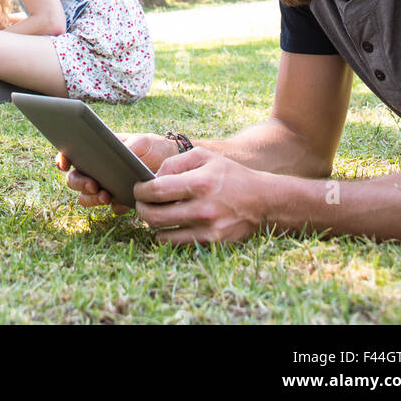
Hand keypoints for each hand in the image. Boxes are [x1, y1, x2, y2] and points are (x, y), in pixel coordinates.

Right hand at [57, 134, 179, 213]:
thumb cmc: (153, 147)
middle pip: (74, 179)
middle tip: (92, 184)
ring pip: (86, 198)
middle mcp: (97, 170)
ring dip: (90, 198)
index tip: (64, 163)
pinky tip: (119, 201)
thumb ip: (130, 145)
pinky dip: (113, 205)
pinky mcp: (120, 202)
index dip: (62, 159)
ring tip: (105, 195)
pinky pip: (111, 208)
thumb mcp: (143, 140)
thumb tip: (118, 152)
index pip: (72, 155)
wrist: (172, 164)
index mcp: (96, 151)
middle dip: (79, 183)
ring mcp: (106, 187)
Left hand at [133, 147, 267, 244]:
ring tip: (156, 212)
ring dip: (152, 223)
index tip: (138, 188)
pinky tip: (171, 224)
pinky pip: (176, 244)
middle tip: (142, 202)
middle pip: (154, 215)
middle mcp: (203, 208)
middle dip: (141, 208)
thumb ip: (175, 162)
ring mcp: (207, 229)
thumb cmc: (228, 175)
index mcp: (200, 183)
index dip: (140, 190)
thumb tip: (152, 177)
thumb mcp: (204, 156)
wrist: (262, 201)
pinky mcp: (211, 243)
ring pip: (161, 234)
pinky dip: (167, 235)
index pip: (156, 190)